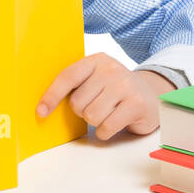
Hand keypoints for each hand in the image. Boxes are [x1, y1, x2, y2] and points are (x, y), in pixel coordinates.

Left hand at [36, 52, 175, 139]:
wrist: (152, 96)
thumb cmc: (115, 91)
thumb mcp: (97, 80)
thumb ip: (77, 85)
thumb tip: (44, 105)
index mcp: (96, 60)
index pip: (68, 77)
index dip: (52, 96)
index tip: (41, 112)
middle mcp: (111, 69)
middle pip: (78, 102)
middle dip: (82, 112)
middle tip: (98, 107)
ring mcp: (125, 85)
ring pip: (91, 116)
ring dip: (96, 122)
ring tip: (108, 114)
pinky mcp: (136, 104)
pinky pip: (106, 127)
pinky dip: (105, 132)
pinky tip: (115, 123)